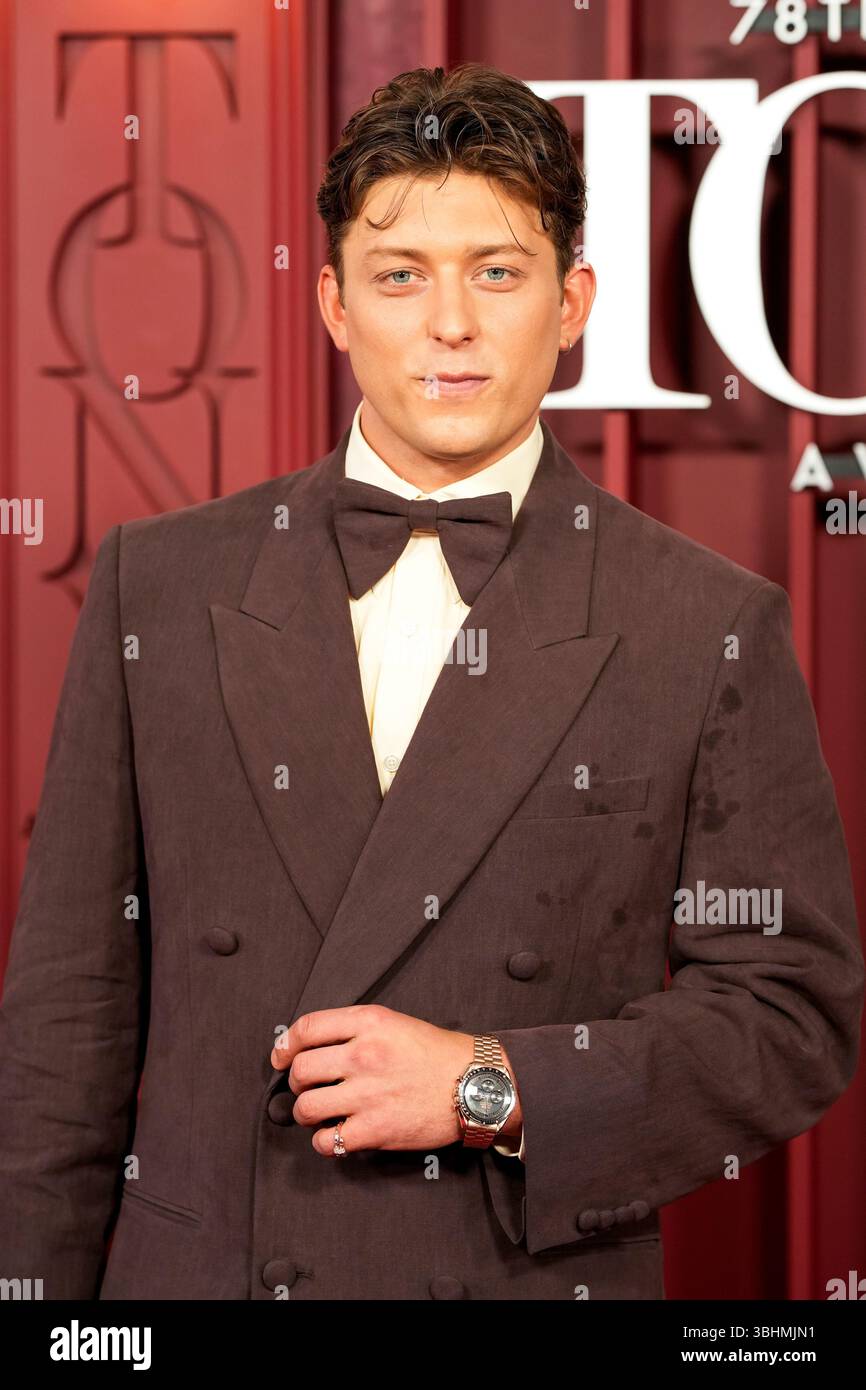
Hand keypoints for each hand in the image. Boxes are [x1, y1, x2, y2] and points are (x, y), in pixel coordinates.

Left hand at [270, 1004, 521, 1156]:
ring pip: (306, 1107)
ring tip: (319, 1112)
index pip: (306, 1028)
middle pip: (300, 1070)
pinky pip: (327, 1140)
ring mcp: (368, 1093)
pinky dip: (325, 1140)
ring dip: (306, 1112)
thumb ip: (353, 1028)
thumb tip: (308, 1045)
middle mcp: (363, 1055)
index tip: (281, 1056)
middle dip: (296, 1082)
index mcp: (368, 1023)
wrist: (474, 1084)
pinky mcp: (375, 1129)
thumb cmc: (435, 1053)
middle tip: (307, 1087)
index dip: (285, 1044)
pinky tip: (337, 1133)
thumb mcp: (393, 1022)